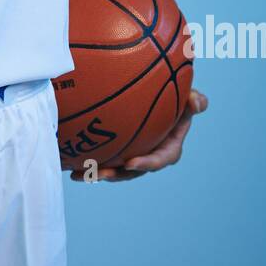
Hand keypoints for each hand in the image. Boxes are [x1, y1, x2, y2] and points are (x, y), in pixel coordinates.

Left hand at [70, 87, 207, 181]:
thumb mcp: (188, 96)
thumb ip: (195, 99)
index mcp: (169, 144)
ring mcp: (133, 151)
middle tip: (102, 174)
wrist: (157, 91)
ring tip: (78, 175)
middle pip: (134, 170)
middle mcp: (150, 152)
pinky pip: (104, 155)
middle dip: (117, 175)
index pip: (163, 158)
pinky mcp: (118, 147)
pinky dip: (87, 159)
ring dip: (99, 173)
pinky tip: (67, 159)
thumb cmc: (175, 93)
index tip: (131, 163)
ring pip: (116, 167)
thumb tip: (198, 102)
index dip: (148, 164)